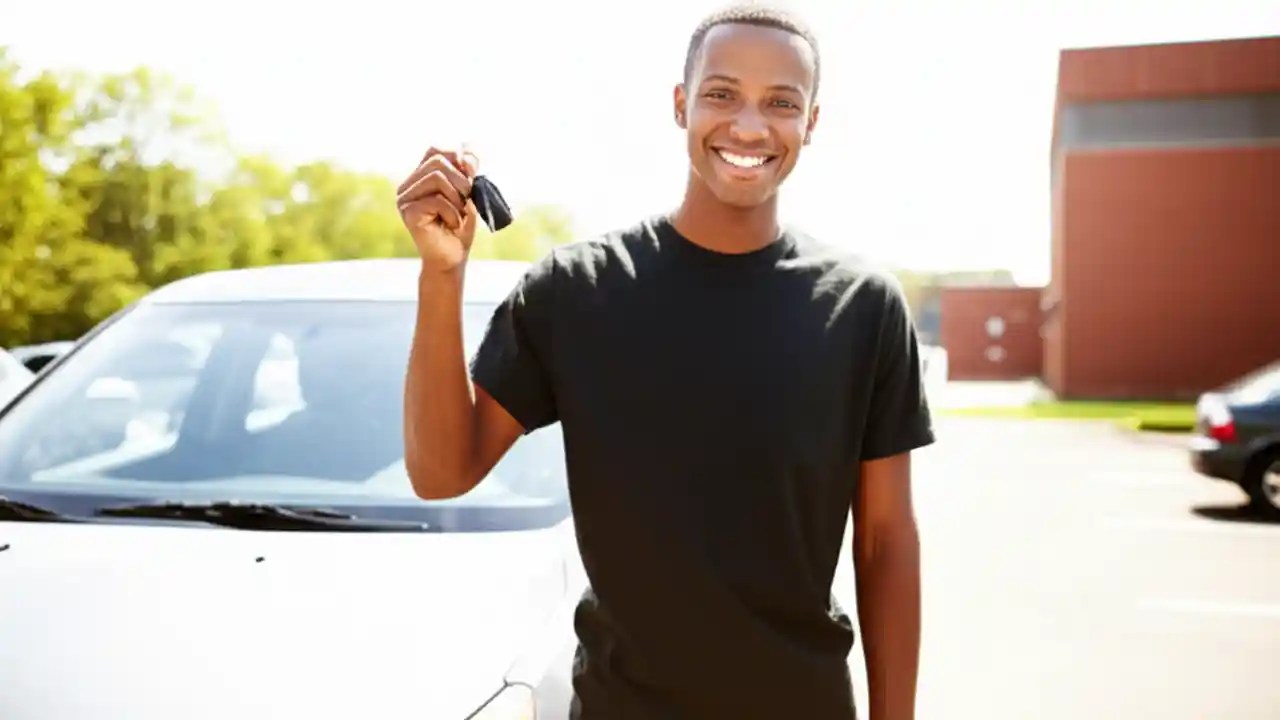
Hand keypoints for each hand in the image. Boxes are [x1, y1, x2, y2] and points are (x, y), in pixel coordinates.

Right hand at [397, 147, 478, 272]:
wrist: (452, 257)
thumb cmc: (459, 225)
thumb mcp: (468, 191)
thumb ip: (467, 168)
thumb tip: (464, 155)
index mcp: (420, 177)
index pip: (435, 149)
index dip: (457, 155)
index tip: (472, 172)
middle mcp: (408, 185)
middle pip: (437, 161)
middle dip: (461, 180)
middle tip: (465, 201)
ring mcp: (405, 198)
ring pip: (437, 177)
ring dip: (457, 198)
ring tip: (457, 214)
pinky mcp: (408, 212)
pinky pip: (436, 200)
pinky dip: (452, 213)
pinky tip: (450, 225)